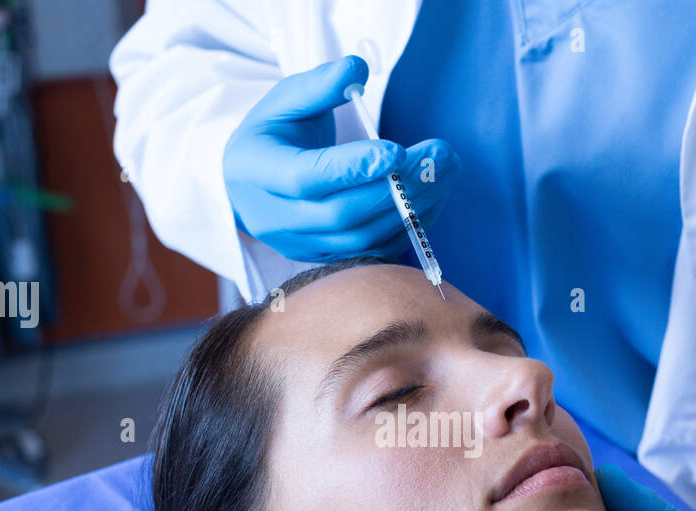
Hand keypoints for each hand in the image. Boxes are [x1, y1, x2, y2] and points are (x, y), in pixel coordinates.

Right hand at [223, 55, 458, 262]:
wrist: (250, 187)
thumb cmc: (271, 136)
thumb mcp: (283, 101)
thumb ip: (317, 86)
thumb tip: (356, 67)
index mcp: (257, 171)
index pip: (304, 178)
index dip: (351, 168)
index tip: (397, 151)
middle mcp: (276, 218)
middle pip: (340, 214)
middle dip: (395, 187)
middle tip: (439, 156)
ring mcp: (301, 245)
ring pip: (362, 239)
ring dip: (411, 207)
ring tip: (445, 172)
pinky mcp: (326, 257)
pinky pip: (373, 251)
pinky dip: (408, 226)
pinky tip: (434, 196)